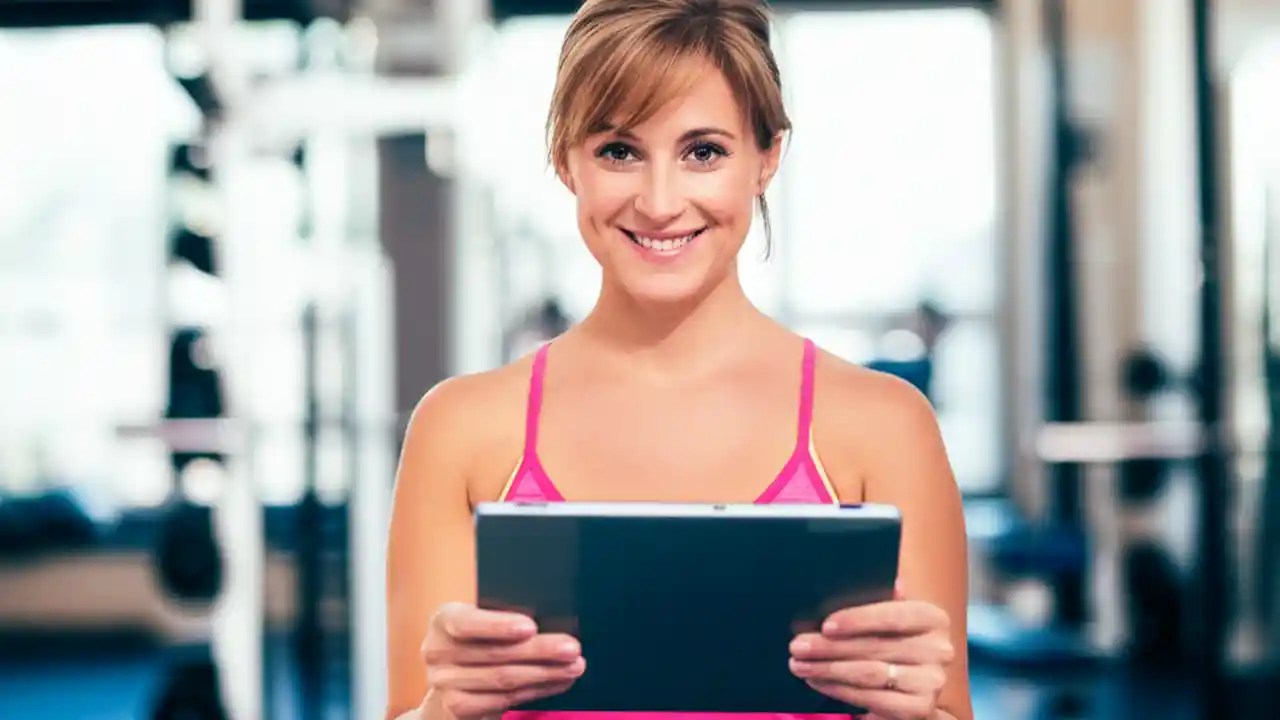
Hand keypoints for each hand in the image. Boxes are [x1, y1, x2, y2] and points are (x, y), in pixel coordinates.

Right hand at [420, 602, 585, 719]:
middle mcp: (437, 651)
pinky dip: (536, 691)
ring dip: (545, 674)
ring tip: (574, 666)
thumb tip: (552, 615)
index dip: (498, 626)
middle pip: (495, 654)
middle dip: (539, 651)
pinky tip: (558, 682)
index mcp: (443, 619)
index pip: (467, 622)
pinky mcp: (458, 706)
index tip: (531, 627)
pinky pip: (503, 701)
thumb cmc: (479, 635)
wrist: (455, 673)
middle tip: (572, 648)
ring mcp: (445, 682)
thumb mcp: (483, 616)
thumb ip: (504, 615)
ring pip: (503, 680)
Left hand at [788, 585, 953, 719]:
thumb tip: (870, 577)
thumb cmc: (895, 644)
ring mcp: (931, 681)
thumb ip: (881, 600)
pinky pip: (871, 698)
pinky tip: (818, 682)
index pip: (894, 615)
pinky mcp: (918, 708)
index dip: (859, 620)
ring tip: (799, 664)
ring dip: (828, 669)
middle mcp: (939, 649)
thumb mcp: (892, 620)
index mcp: (933, 618)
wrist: (916, 688)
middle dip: (829, 647)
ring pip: (869, 673)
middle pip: (875, 646)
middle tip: (797, 646)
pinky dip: (839, 690)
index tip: (825, 625)